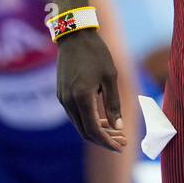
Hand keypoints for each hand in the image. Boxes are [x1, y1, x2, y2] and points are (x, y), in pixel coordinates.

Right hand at [56, 29, 126, 151]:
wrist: (74, 36)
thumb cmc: (96, 53)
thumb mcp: (111, 77)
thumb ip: (113, 103)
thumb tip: (118, 127)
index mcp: (81, 97)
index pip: (93, 130)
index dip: (108, 142)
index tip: (122, 146)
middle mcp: (68, 101)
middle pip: (85, 132)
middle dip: (104, 140)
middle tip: (122, 141)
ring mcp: (62, 98)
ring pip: (79, 124)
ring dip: (97, 131)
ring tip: (116, 132)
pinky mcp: (61, 94)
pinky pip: (75, 115)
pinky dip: (89, 121)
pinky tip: (103, 119)